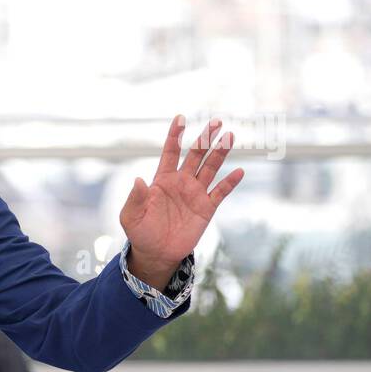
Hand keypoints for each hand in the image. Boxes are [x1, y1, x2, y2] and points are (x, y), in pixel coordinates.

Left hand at [119, 115, 243, 284]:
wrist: (156, 253)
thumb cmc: (140, 232)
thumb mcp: (131, 215)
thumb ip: (136, 197)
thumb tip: (138, 180)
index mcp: (162, 180)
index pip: (169, 152)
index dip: (175, 135)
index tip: (181, 118)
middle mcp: (181, 182)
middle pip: (195, 155)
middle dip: (205, 138)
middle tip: (216, 122)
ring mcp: (195, 194)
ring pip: (210, 168)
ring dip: (220, 153)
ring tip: (230, 136)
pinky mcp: (206, 208)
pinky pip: (220, 192)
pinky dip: (229, 183)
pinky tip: (239, 172)